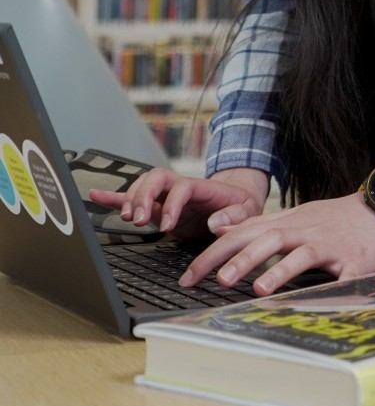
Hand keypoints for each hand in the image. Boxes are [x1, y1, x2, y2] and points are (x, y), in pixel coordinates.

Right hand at [87, 167, 268, 240]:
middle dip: (142, 197)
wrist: (237, 202)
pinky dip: (113, 198)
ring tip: (124, 218)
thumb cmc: (242, 206)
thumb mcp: (247, 210)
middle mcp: (180, 188)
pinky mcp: (158, 208)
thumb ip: (235, 216)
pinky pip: (132, 199)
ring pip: (142, 186)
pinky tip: (95, 196)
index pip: (181, 188)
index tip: (166, 226)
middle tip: (137, 220)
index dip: (171, 205)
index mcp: (201, 187)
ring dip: (130, 199)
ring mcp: (166, 197)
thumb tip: (216, 223)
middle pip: (156, 179)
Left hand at [177, 193, 374, 295]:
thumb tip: (219, 229)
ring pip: (301, 252)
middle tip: (212, 280)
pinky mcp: (356, 259)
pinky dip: (331, 287)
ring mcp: (332, 244)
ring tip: (257, 288)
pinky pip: (343, 275)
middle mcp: (307, 231)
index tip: (187, 277)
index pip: (245, 234)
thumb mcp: (297, 214)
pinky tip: (317, 304)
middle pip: (268, 238)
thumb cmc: (339, 218)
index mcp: (290, 223)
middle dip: (239, 258)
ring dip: (278, 269)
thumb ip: (260, 223)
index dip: (214, 253)